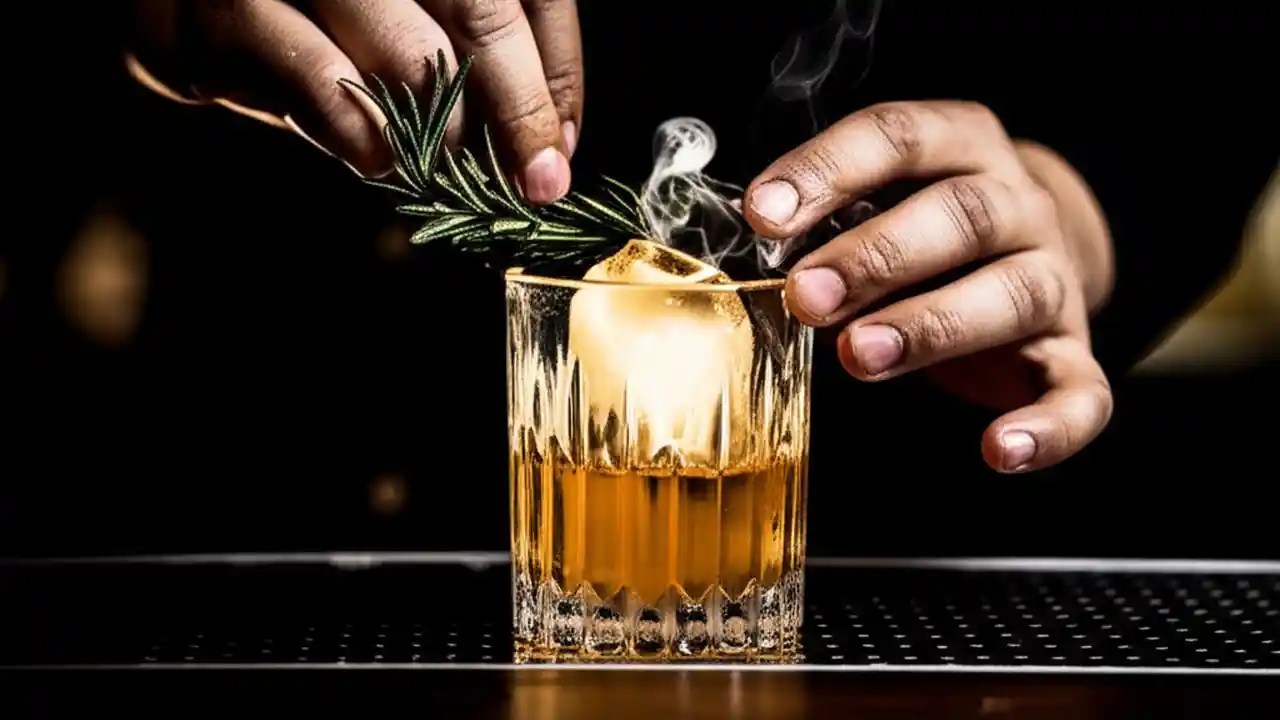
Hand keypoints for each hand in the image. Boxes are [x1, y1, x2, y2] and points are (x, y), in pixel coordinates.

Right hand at [126, 0, 581, 202]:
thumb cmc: (314, 7)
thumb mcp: (406, 12)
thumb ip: (476, 51)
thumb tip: (552, 140)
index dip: (556, 73)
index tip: (560, 149)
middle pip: (481, 10)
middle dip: (519, 110)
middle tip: (534, 181)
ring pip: (411, 54)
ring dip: (444, 134)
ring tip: (448, 174)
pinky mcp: (226, 3)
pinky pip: (319, 80)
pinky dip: (362, 135)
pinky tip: (377, 162)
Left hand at [744, 101, 1114, 473]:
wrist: (1032, 257)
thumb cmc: (928, 235)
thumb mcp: (878, 204)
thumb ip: (827, 222)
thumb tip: (756, 251)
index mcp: (961, 146)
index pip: (896, 137)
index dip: (828, 171)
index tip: (765, 216)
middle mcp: (1018, 204)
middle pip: (960, 215)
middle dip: (876, 257)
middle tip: (808, 295)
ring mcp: (1053, 279)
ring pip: (1011, 293)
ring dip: (931, 327)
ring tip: (859, 356)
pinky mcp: (1070, 355)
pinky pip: (1080, 393)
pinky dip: (1047, 428)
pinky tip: (999, 450)